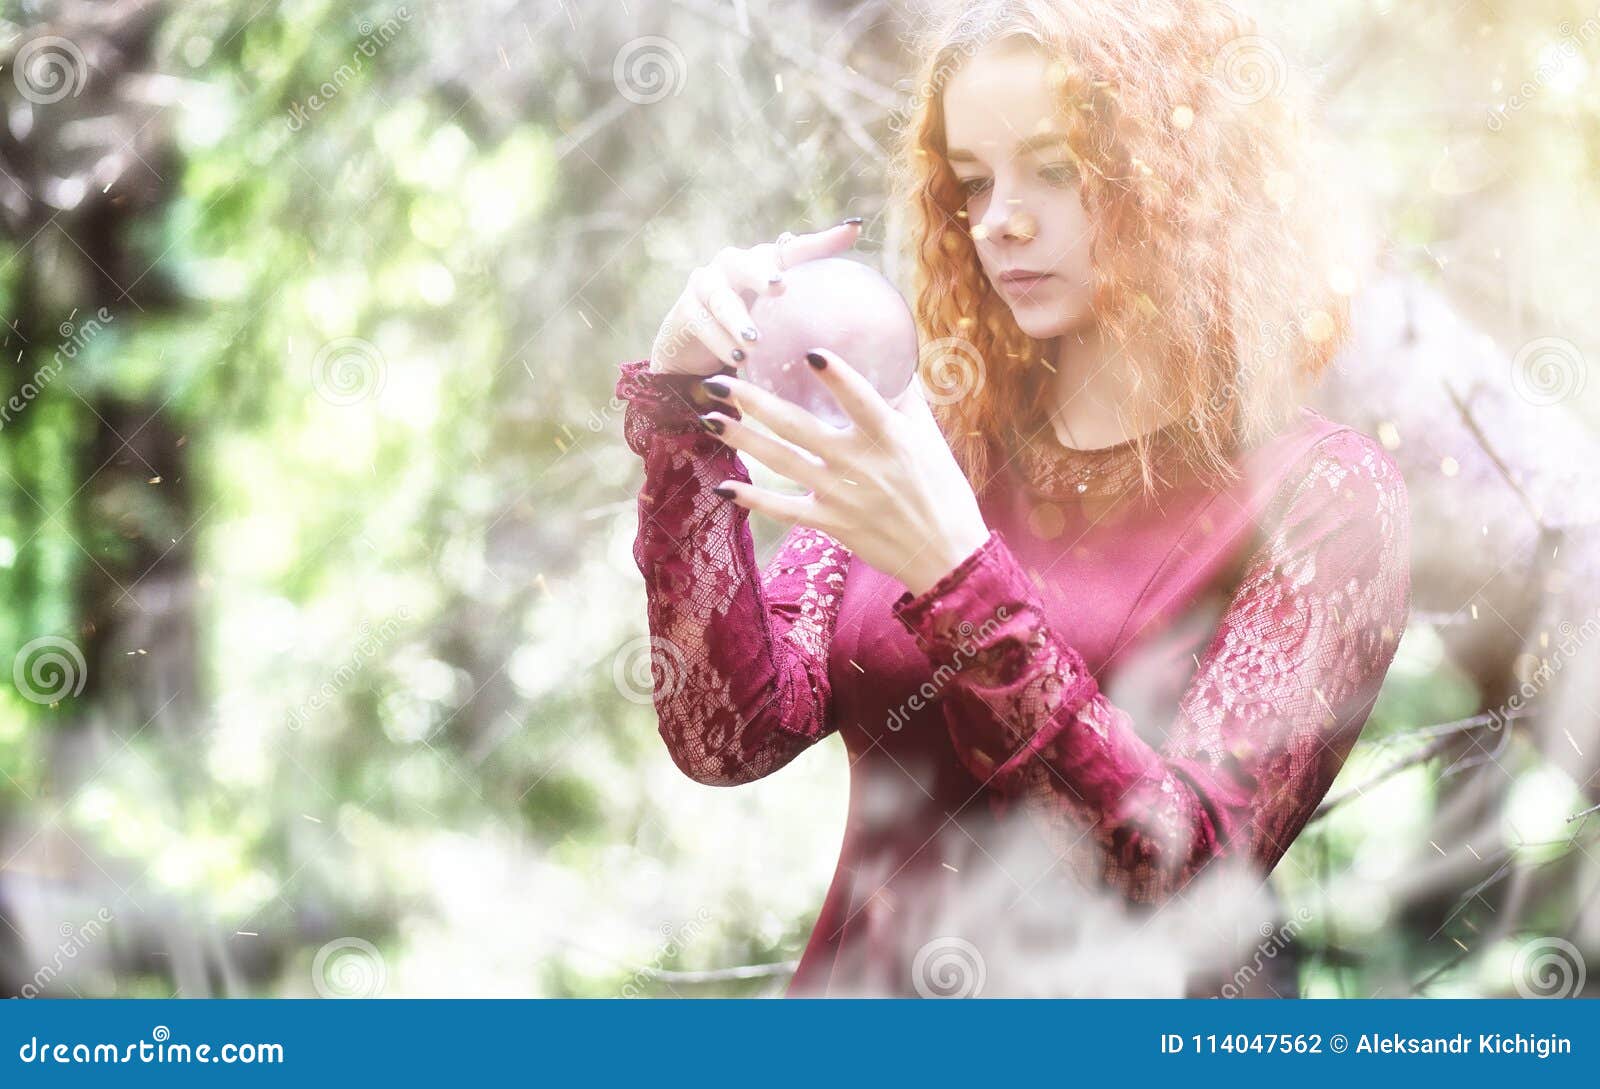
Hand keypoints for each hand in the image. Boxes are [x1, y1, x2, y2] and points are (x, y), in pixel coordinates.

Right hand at [648, 220, 863, 375]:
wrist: (692, 352)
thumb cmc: (747, 333)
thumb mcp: (780, 327)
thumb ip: (809, 315)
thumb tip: (867, 316)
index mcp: (762, 264)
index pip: (795, 249)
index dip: (824, 240)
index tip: (854, 229)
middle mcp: (732, 265)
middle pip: (748, 261)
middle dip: (762, 272)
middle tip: (779, 287)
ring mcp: (704, 284)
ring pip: (720, 297)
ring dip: (737, 320)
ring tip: (754, 342)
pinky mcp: (684, 310)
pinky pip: (700, 323)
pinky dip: (718, 340)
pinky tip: (734, 357)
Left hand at [699, 347, 991, 595]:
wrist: (945, 555)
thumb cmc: (942, 491)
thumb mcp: (931, 440)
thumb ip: (908, 400)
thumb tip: (895, 359)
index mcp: (891, 438)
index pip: (862, 401)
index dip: (839, 378)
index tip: (811, 352)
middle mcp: (860, 464)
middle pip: (798, 428)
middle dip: (753, 403)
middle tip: (716, 383)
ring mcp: (842, 495)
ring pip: (782, 462)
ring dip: (742, 440)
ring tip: (708, 420)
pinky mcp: (831, 523)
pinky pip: (785, 509)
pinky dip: (754, 499)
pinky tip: (724, 487)